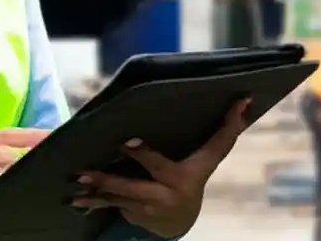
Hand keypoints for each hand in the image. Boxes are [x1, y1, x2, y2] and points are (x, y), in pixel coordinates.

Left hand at [72, 98, 250, 237]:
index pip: (158, 165)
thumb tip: (245, 99)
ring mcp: (144, 211)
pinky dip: (93, 203)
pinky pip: (110, 207)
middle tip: (84, 173)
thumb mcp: (210, 158)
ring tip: (76, 187)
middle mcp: (160, 198)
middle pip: (129, 188)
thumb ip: (226, 131)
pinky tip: (76, 201)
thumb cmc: (197, 176)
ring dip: (94, 195)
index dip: (142, 154)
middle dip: (107, 182)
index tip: (126, 142)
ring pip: (115, 200)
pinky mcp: (131, 217)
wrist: (184, 220)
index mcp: (179, 179)